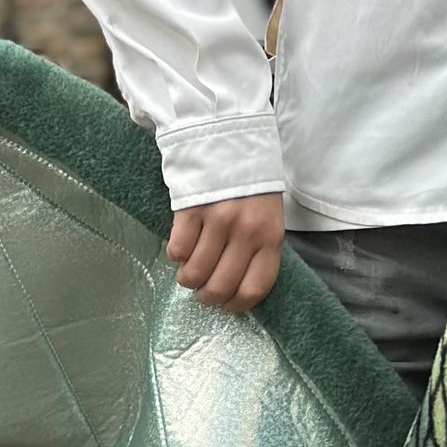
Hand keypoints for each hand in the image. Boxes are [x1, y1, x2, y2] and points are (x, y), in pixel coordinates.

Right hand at [168, 192, 285, 310]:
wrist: (231, 141)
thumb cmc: (251, 187)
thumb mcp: (268, 217)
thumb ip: (258, 250)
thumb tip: (237, 291)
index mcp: (270, 236)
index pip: (255, 289)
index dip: (235, 304)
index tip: (226, 301)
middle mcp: (246, 231)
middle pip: (220, 288)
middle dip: (206, 296)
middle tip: (202, 287)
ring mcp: (218, 220)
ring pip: (194, 274)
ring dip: (187, 278)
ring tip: (190, 267)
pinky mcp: (191, 209)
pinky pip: (177, 251)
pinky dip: (176, 254)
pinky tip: (184, 242)